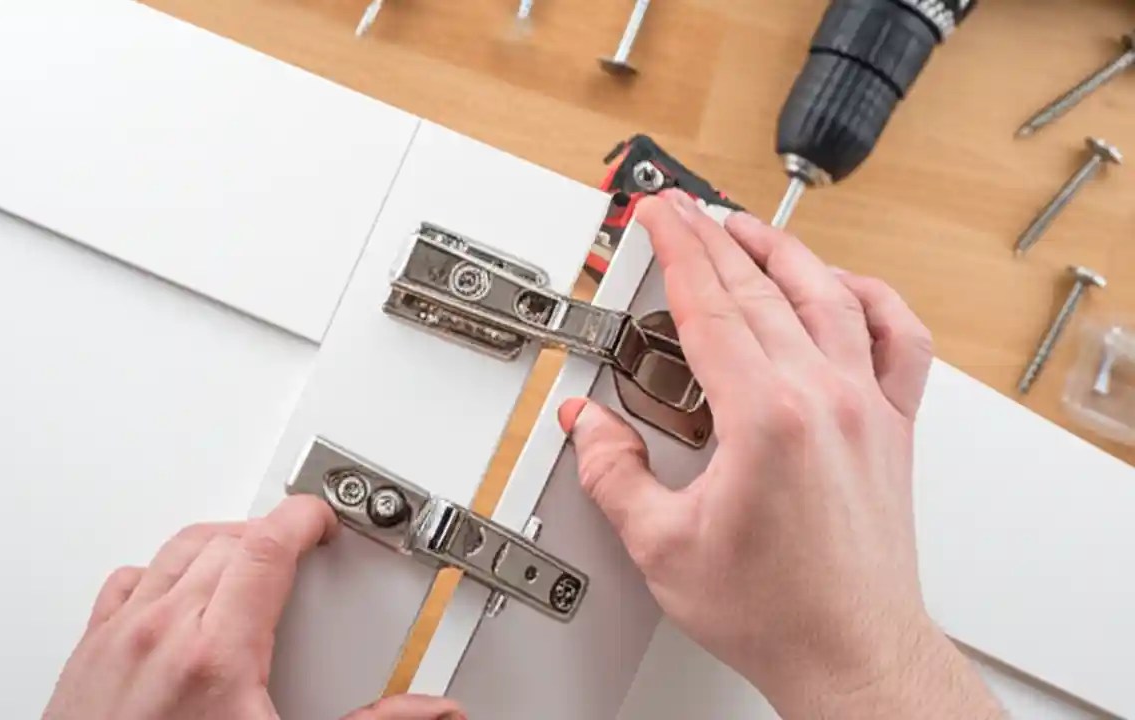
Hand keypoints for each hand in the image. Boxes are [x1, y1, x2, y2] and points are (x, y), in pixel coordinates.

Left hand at [43, 496, 464, 719]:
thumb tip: (430, 713)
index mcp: (217, 656)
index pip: (266, 547)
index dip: (302, 519)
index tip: (321, 520)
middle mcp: (160, 636)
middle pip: (226, 542)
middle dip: (271, 535)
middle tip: (301, 550)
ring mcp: (117, 641)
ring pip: (174, 553)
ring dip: (219, 546)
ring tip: (250, 559)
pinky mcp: (86, 656)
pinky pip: (127, 584)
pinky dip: (161, 575)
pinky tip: (178, 594)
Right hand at [559, 190, 998, 717]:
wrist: (851, 652)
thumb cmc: (775, 612)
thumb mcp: (662, 546)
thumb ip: (613, 475)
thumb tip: (587, 429)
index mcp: (766, 419)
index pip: (710, 306)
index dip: (675, 250)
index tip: (658, 216)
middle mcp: (826, 398)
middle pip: (760, 288)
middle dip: (712, 239)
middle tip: (682, 211)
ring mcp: (869, 406)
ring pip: (827, 295)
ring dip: (780, 251)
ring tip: (745, 227)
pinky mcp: (894, 427)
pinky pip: (899, 338)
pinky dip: (871, 298)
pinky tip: (844, 286)